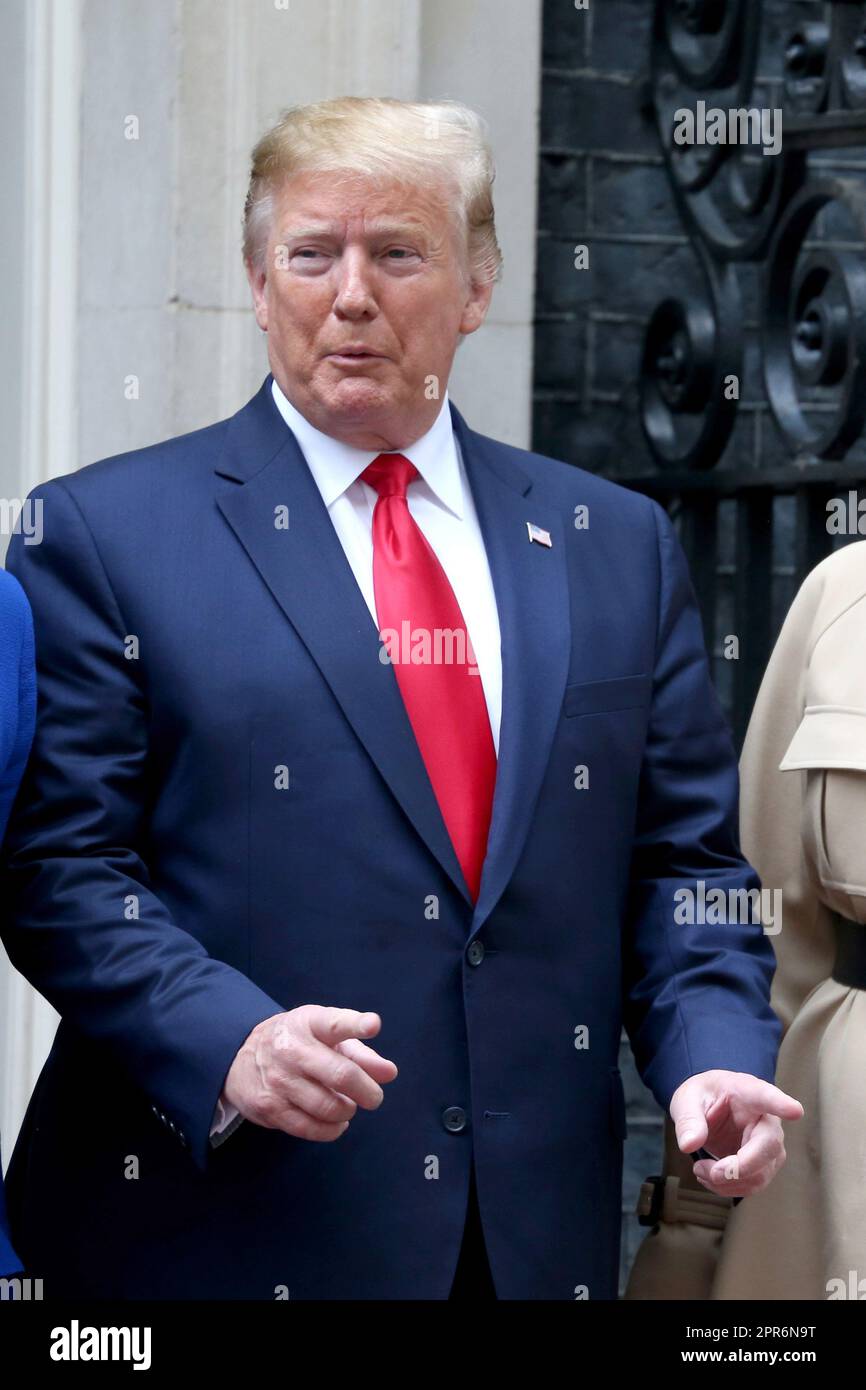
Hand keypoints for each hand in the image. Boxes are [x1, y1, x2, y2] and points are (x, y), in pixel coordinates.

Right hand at [223, 1005, 397, 1140]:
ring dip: (348, 1111)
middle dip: (367, 1092)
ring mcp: (278, 1080)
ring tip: (348, 1106)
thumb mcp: (327, 1037)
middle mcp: (291, 1049)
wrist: (241, 1057)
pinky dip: (332, 1130)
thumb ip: (361, 1053)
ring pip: (329, 1107)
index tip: (373, 1025)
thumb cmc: (299, 1043)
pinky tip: (336, 1122)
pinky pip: (311, 1128)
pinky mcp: (269, 1108)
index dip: (356, 1024)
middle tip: (374, 1098)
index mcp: (309, 1023)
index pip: (335, 1023)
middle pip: (341, 1075)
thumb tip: (390, 1074)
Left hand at [670, 1069, 803, 1196]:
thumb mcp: (687, 1100)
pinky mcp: (764, 1165)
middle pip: (769, 1146)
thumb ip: (689, 1119)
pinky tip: (709, 1177)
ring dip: (729, 1182)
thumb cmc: (704, 1097)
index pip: (767, 1097)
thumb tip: (689, 1144)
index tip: (795, 1111)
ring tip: (700, 1170)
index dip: (782, 1105)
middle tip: (711, 1172)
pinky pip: (753, 1184)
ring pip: (762, 1173)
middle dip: (740, 1167)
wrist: (709, 1108)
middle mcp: (766, 1119)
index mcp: (747, 1092)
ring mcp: (769, 1144)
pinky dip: (728, 1188)